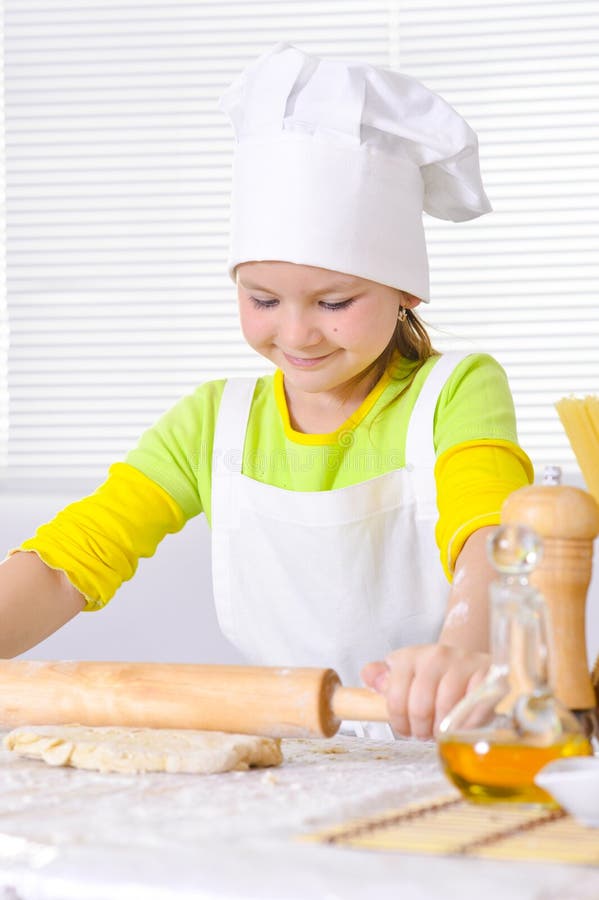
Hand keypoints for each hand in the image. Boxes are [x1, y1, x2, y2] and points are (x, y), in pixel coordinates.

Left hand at [361, 644, 489, 739]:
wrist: (470, 662)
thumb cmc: (433, 675)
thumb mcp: (404, 673)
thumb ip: (382, 677)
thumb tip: (369, 676)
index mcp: (410, 656)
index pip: (395, 698)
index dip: (399, 722)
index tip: (405, 729)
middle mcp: (436, 656)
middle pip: (420, 707)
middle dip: (420, 729)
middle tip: (424, 734)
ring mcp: (463, 663)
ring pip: (446, 710)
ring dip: (442, 729)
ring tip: (441, 731)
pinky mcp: (487, 675)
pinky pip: (473, 709)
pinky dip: (465, 726)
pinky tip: (460, 728)